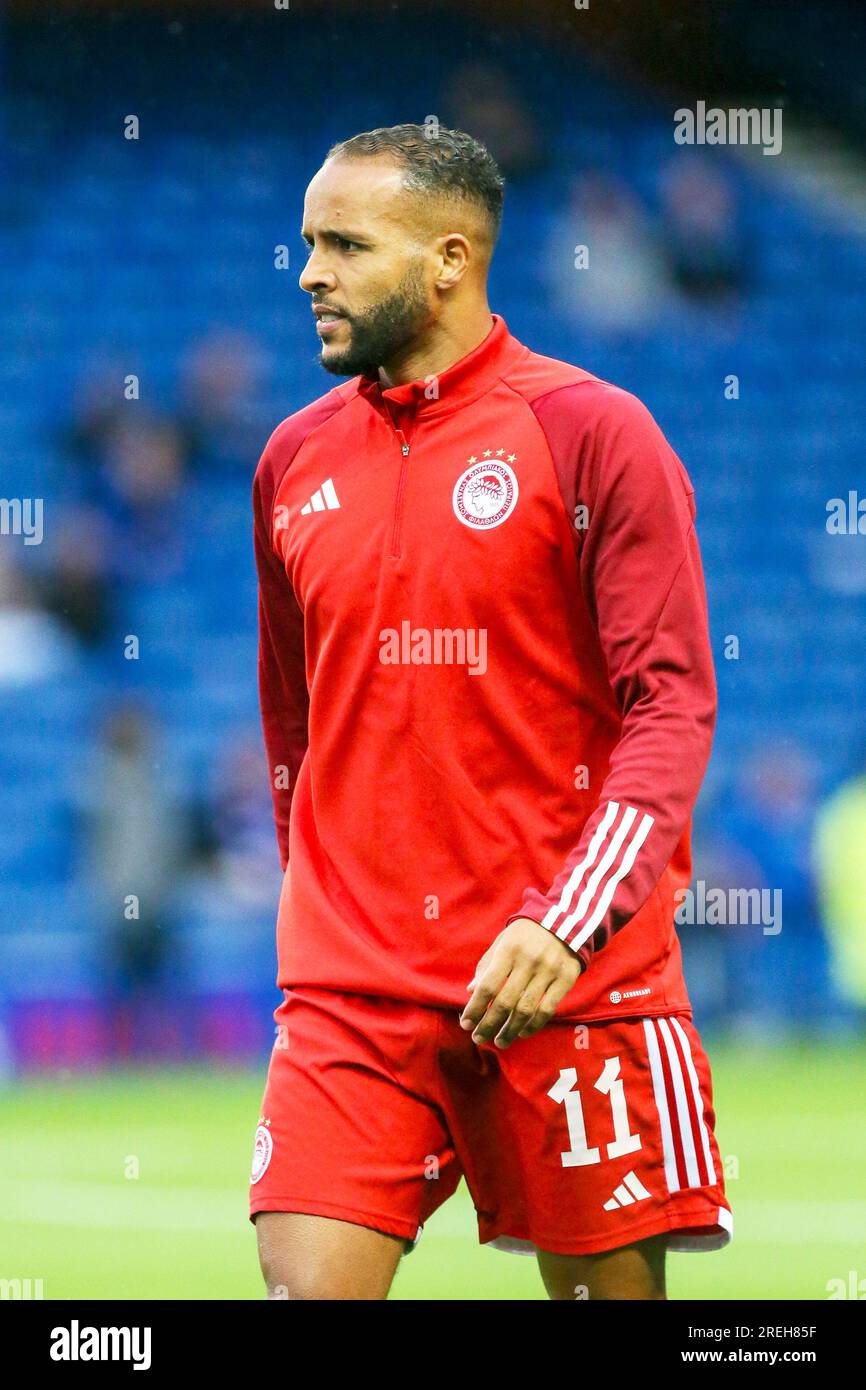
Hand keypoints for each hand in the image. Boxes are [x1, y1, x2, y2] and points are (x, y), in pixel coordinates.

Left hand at [459, 917, 582, 1048]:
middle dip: (489, 1024)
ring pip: (526, 1010)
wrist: (564, 920)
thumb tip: (471, 991)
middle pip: (505, 1002)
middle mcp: (528, 962)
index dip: (475, 1007)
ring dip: (510, 1030)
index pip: (488, 985)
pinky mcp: (566, 979)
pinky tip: (522, 1033)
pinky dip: (533, 1025)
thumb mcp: (503, 941)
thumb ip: (487, 965)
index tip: (465, 1024)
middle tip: (479, 1038)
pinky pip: (547, 1009)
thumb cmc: (526, 934)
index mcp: (509, 950)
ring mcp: (548, 971)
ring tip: (500, 1041)